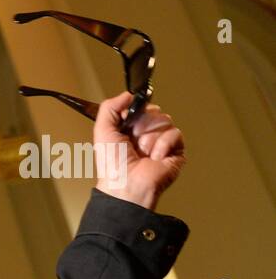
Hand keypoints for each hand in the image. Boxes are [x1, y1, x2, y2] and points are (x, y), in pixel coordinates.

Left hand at [93, 92, 185, 211]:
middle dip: (142, 126)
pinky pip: (175, 133)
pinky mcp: (176, 150)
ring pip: (165, 120)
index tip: (127, 123)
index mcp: (131, 128)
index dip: (136, 112)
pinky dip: (162, 145)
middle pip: (155, 111)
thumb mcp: (102, 131)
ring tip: (142, 152)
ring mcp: (162, 141)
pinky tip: (154, 157)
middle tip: (133, 142)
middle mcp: (147, 133)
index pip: (141, 106)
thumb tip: (128, 94)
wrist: (126, 185)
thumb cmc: (112, 165)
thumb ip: (110, 107)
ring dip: (149, 138)